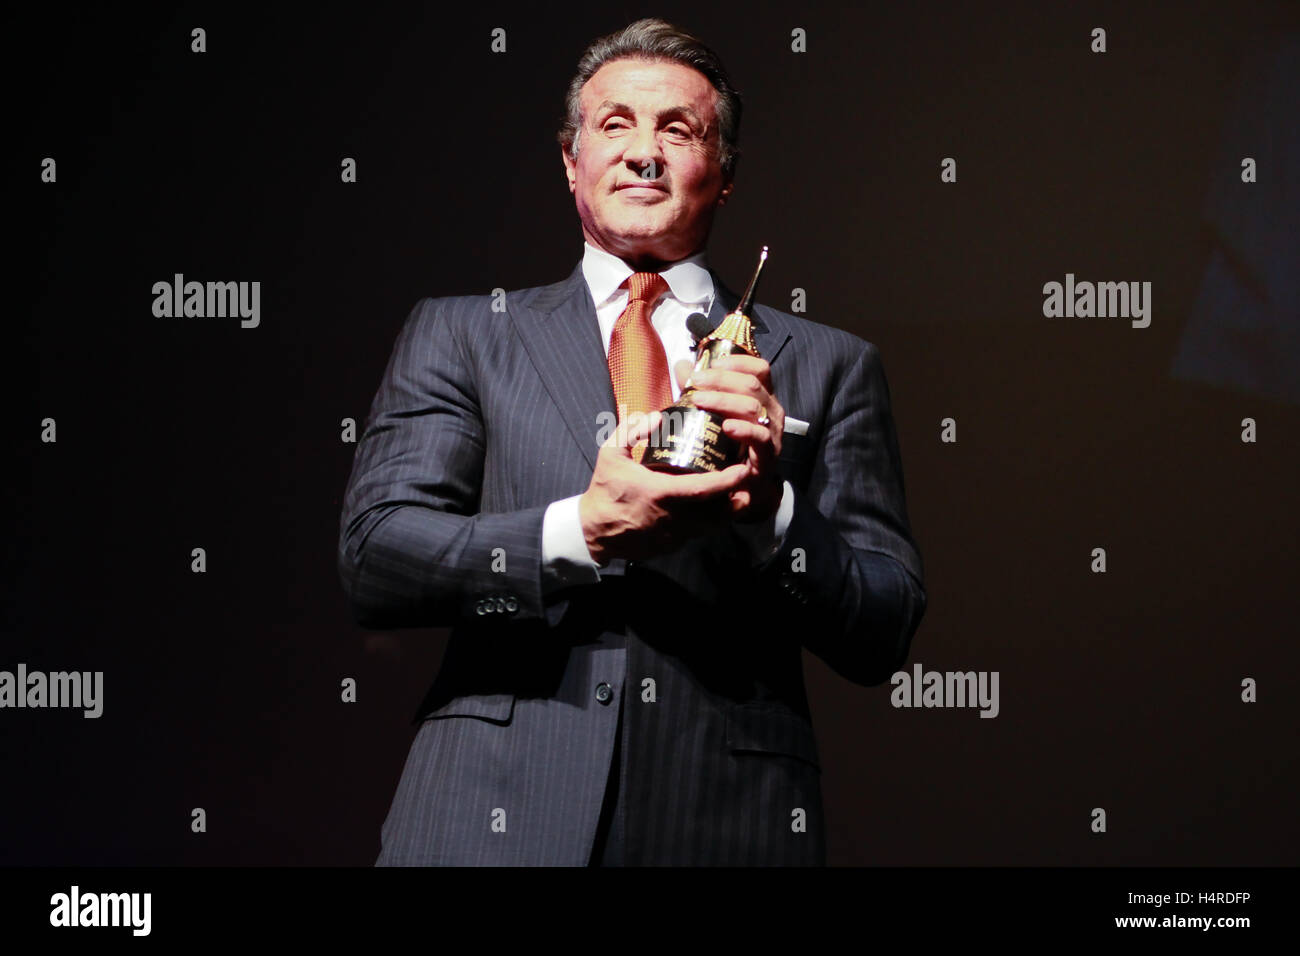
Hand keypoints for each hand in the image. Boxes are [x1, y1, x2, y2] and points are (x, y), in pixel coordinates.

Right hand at [578, 410, 749, 563]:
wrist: (593, 532)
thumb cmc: (604, 491)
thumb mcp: (610, 454)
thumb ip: (631, 431)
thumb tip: (656, 416)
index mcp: (660, 494)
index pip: (703, 490)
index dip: (727, 481)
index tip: (743, 469)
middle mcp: (672, 518)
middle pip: (717, 513)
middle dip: (737, 498)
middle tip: (747, 481)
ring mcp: (674, 535)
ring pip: (711, 526)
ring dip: (726, 511)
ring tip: (736, 494)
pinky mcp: (672, 545)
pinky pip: (698, 534)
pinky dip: (709, 522)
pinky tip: (711, 508)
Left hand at [675, 354, 784, 522]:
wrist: (744, 486)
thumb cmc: (728, 445)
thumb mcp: (714, 414)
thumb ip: (701, 390)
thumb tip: (682, 366)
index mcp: (761, 397)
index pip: (759, 369)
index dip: (738, 361)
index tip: (712, 362)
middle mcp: (771, 410)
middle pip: (751, 384)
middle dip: (721, 379)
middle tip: (695, 380)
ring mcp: (772, 432)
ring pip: (753, 407)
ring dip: (724, 400)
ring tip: (700, 400)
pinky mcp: (768, 454)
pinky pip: (760, 437)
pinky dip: (744, 430)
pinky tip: (727, 427)